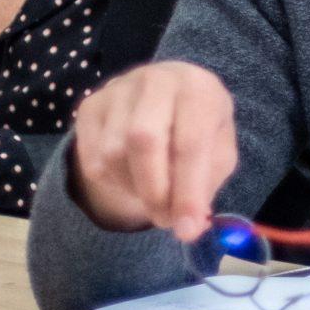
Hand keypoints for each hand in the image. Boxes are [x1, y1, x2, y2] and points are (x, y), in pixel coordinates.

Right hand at [67, 61, 237, 238]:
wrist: (166, 96)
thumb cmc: (199, 128)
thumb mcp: (218, 150)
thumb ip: (207, 184)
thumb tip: (189, 227)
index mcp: (198, 87)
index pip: (190, 142)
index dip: (188, 191)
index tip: (187, 230)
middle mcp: (156, 80)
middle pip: (143, 141)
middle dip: (154, 192)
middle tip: (165, 220)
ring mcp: (118, 89)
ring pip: (113, 154)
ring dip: (134, 189)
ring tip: (154, 192)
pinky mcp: (90, 106)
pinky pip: (92, 159)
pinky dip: (113, 182)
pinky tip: (132, 176)